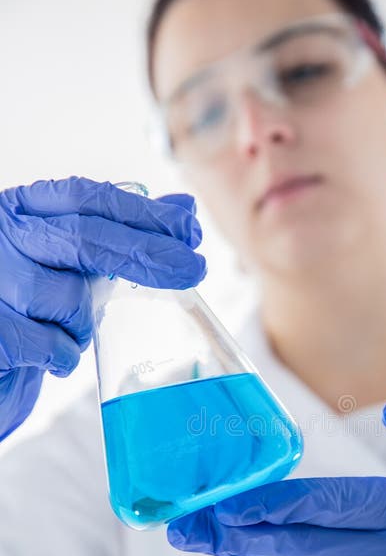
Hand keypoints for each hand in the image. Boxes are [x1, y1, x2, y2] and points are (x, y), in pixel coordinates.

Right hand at [0, 177, 204, 440]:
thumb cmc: (33, 309)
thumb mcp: (75, 266)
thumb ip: (124, 235)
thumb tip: (184, 208)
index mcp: (22, 210)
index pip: (88, 198)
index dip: (143, 212)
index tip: (189, 230)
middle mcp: (0, 237)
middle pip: (85, 238)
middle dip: (147, 255)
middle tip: (194, 270)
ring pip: (69, 298)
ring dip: (85, 322)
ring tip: (70, 331)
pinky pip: (52, 345)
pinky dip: (65, 356)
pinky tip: (54, 357)